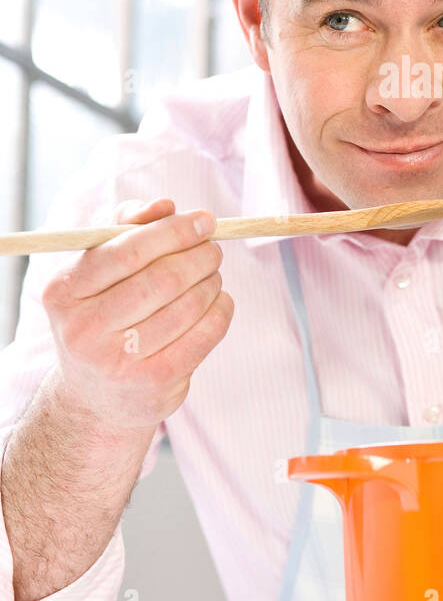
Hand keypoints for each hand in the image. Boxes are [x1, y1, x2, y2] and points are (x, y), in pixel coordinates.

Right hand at [42, 198, 234, 430]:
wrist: (96, 395)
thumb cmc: (102, 314)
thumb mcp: (97, 270)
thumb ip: (126, 228)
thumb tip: (164, 205)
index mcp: (63, 291)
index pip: (128, 250)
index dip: (174, 231)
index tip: (205, 220)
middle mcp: (84, 330)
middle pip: (163, 278)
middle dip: (199, 256)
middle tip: (213, 249)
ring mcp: (118, 362)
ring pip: (188, 305)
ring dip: (211, 282)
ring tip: (212, 275)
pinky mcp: (154, 384)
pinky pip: (205, 334)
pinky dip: (221, 309)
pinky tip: (217, 301)